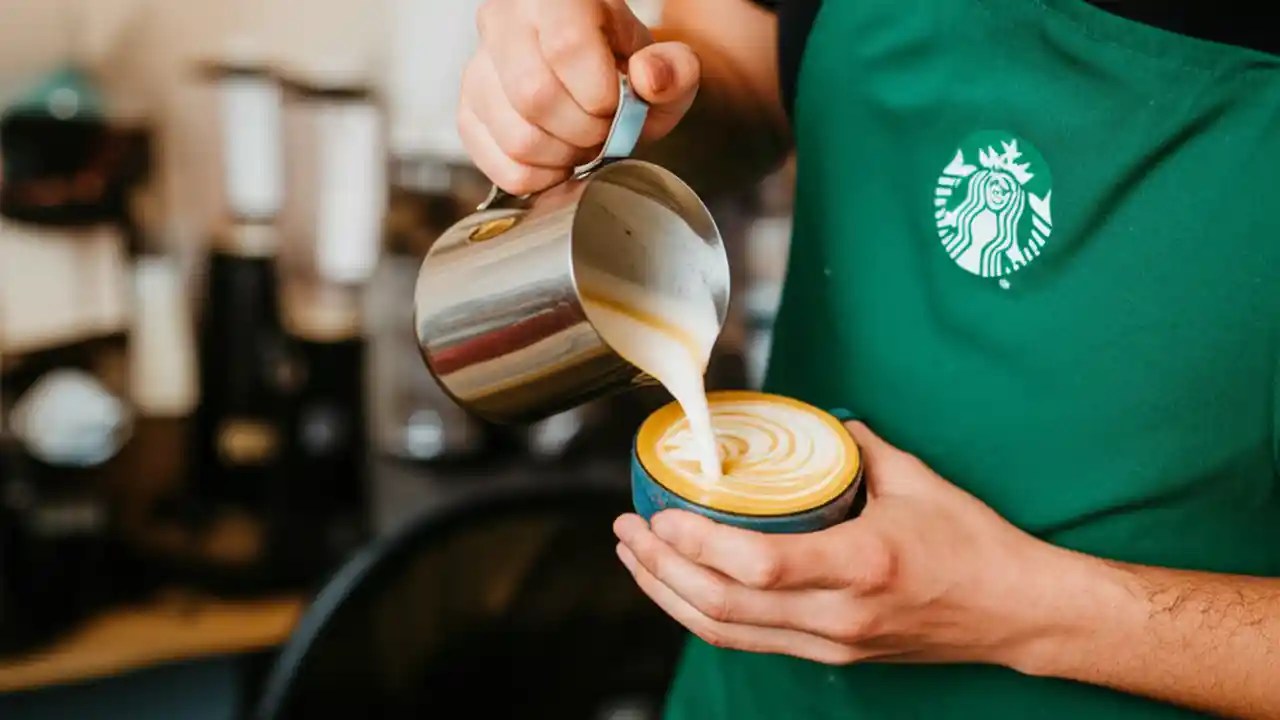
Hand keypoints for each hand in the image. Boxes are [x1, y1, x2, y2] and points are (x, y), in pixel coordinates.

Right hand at [461, 0, 700, 194]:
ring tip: (581, 142)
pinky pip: (501, 166)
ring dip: (563, 157)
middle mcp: (502, 21)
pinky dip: (540, 178)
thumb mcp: (664, 59)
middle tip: (603, 130)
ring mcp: (477, 69)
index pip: (566, 47)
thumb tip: (649, 80)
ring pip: (516, 136)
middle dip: (584, 131)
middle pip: (535, 96)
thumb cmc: (623, 63)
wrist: (588, 70)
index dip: (601, 94)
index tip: (617, 105)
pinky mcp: (468, 114)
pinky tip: (556, 158)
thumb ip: (673, 69)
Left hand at [613, 421, 1068, 667]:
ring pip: (726, 632)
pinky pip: (748, 641)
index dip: (697, 545)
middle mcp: (839, 614)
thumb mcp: (918, 481)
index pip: (758, 566)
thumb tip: (814, 421)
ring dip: (669, 596)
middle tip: (629, 528)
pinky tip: (678, 589)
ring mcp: (832, 643)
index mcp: (861, 563)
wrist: (1016, 613)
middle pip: (723, 605)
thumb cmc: (975, 545)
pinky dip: (701, 616)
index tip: (660, 513)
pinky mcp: (830, 655)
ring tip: (636, 557)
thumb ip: (857, 446)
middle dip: (660, 568)